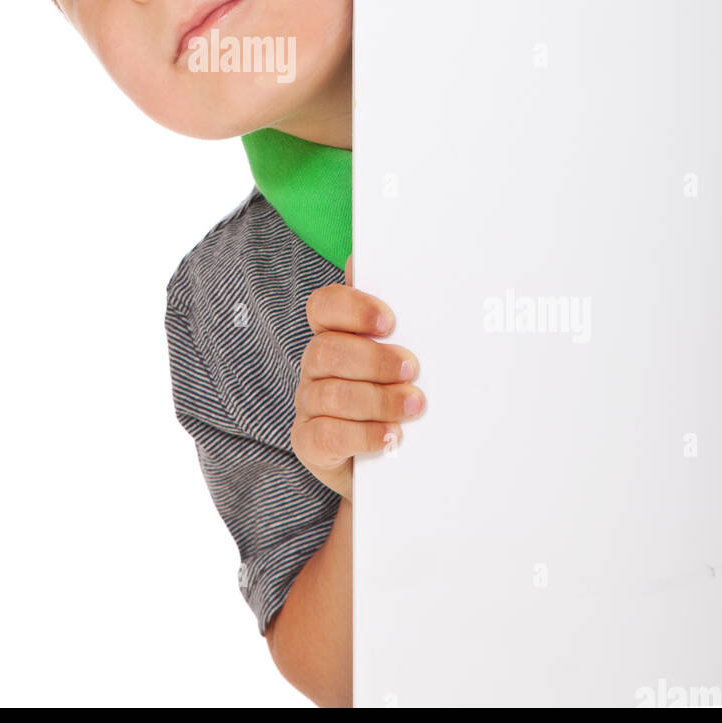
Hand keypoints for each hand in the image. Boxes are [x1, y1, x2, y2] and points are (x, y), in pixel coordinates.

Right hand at [291, 253, 423, 500]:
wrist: (385, 461)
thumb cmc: (390, 396)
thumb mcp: (396, 357)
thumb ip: (389, 320)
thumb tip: (366, 260)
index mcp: (332, 335)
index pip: (323, 307)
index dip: (353, 309)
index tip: (389, 322)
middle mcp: (314, 366)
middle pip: (328, 350)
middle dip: (375, 360)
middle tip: (412, 369)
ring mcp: (309, 404)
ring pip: (333, 394)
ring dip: (379, 399)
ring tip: (413, 405)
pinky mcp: (309, 442)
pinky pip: (329, 434)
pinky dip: (365, 434)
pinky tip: (391, 435)